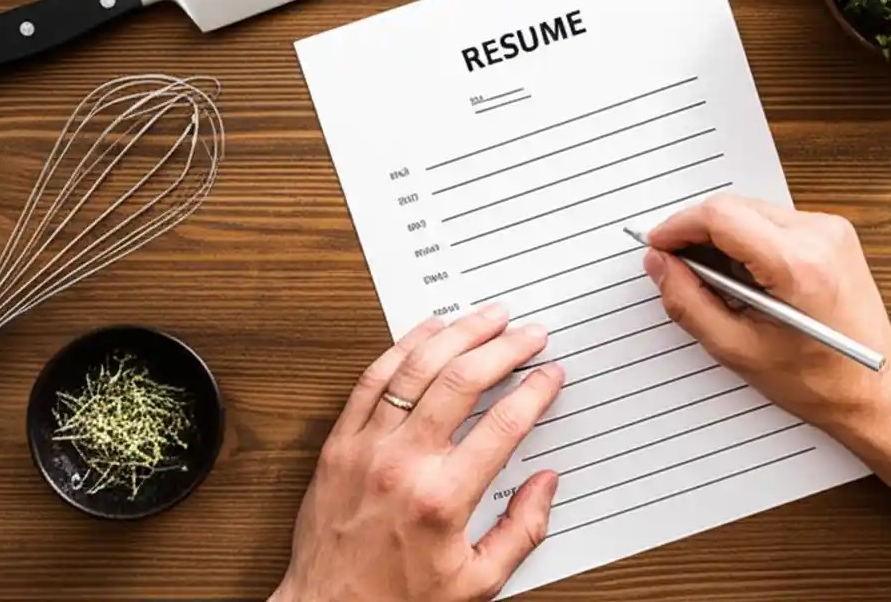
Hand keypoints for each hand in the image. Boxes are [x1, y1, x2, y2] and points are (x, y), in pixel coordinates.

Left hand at [271, 306, 562, 601]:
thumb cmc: (398, 601)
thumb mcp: (478, 581)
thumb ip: (523, 530)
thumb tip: (547, 483)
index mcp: (443, 499)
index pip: (504, 425)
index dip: (536, 391)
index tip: (550, 375)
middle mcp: (404, 463)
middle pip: (463, 381)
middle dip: (504, 348)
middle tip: (528, 334)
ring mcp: (367, 447)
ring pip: (416, 368)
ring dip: (457, 334)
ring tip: (487, 316)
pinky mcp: (339, 443)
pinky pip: (372, 379)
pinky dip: (402, 347)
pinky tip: (428, 331)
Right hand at [643, 193, 890, 435]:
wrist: (875, 392)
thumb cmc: (819, 381)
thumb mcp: (737, 349)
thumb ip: (688, 302)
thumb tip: (660, 265)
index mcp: (798, 265)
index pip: (721, 216)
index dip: (678, 227)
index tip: (658, 245)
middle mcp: (819, 236)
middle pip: (735, 207)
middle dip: (697, 232)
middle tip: (677, 268)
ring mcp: (831, 231)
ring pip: (752, 210)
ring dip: (723, 237)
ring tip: (713, 280)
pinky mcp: (834, 235)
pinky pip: (773, 221)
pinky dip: (748, 241)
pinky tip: (744, 278)